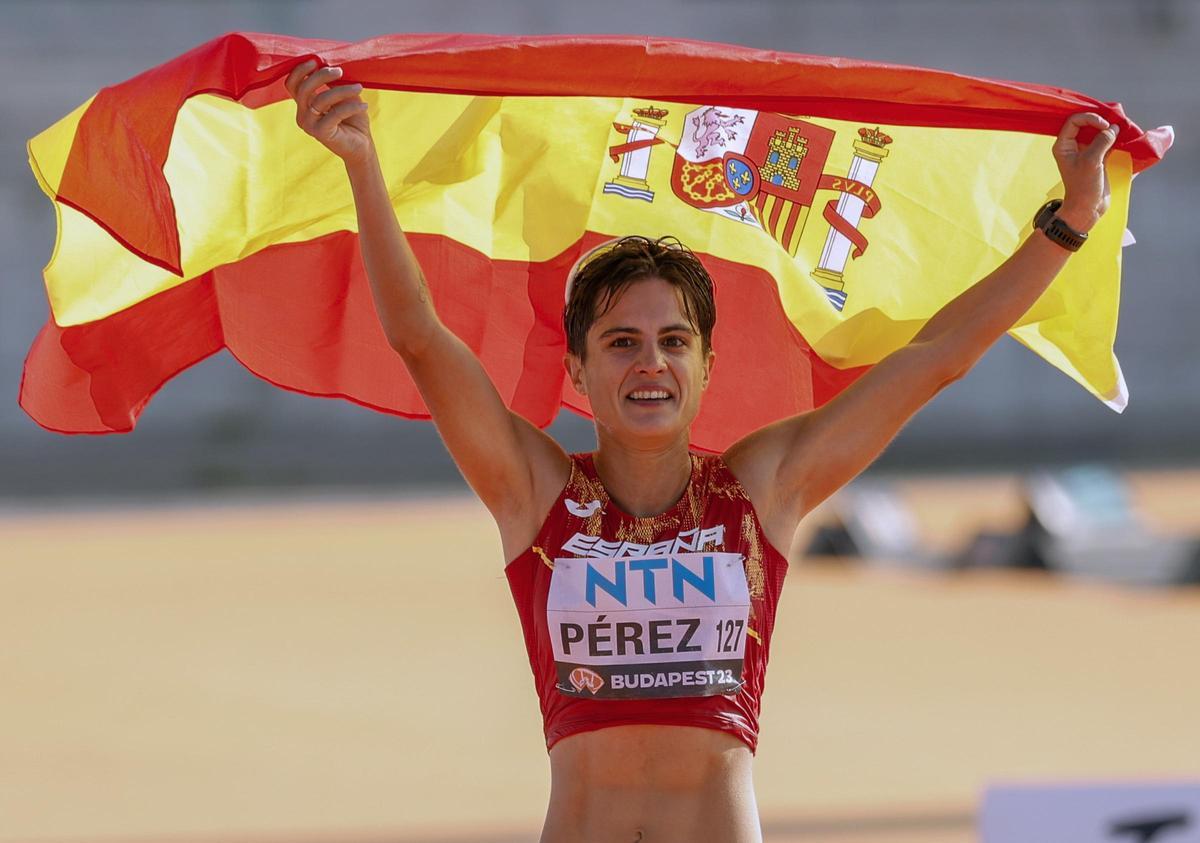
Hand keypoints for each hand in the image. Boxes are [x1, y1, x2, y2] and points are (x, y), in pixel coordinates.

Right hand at [285, 60, 371, 164]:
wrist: (362, 147)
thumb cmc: (353, 120)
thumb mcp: (344, 96)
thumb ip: (335, 83)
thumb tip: (332, 64)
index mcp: (304, 105)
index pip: (292, 84)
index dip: (300, 70)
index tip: (316, 60)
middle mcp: (302, 115)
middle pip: (304, 88)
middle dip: (322, 75)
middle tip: (340, 71)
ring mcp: (310, 125)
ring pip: (321, 99)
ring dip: (342, 90)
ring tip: (359, 87)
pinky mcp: (321, 133)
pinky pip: (335, 113)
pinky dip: (351, 106)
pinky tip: (364, 105)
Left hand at [1052, 112, 1117, 231]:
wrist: (1087, 207)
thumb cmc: (1083, 186)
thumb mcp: (1091, 161)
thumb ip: (1102, 141)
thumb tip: (1114, 128)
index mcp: (1064, 145)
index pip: (1074, 120)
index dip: (1090, 118)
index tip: (1104, 126)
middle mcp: (1073, 146)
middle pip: (1087, 124)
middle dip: (1101, 121)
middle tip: (1115, 123)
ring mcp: (1085, 151)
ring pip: (1097, 132)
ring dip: (1109, 129)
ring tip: (1122, 128)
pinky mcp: (1098, 157)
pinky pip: (1106, 142)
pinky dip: (1114, 138)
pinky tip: (1124, 136)